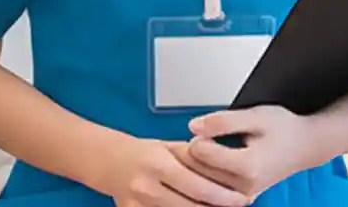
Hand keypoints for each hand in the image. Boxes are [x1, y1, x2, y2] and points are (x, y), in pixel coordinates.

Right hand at [97, 136, 252, 206]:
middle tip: (237, 205)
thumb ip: (193, 159)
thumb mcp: (167, 147)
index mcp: (158, 165)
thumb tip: (225, 170)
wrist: (105, 161)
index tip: (242, 199)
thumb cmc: (140, 152)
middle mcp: (148, 188)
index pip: (198, 186)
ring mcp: (139, 206)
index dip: (224, 197)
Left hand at [175, 106, 334, 202]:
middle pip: (197, 168)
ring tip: (212, 144)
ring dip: (199, 162)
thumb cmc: (284, 129)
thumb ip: (223, 121)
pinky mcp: (242, 198)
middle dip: (195, 149)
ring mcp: (243, 196)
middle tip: (206, 133)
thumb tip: (194, 127)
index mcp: (247, 166)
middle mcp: (244, 187)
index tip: (207, 125)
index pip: (200, 152)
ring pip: (201, 179)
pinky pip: (212, 187)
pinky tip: (217, 159)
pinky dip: (208, 173)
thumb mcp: (254, 115)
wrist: (305, 146)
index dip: (199, 134)